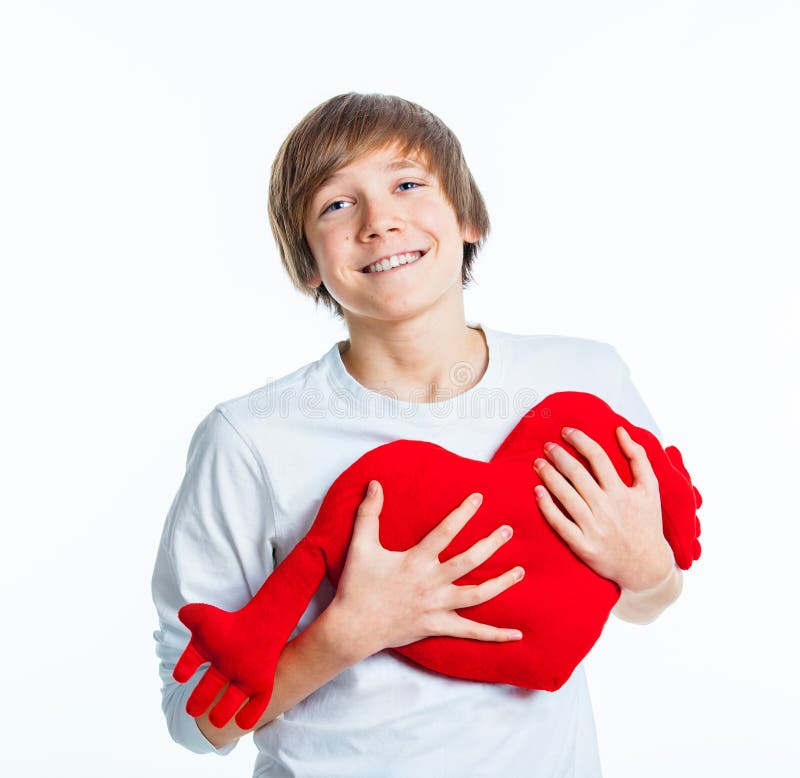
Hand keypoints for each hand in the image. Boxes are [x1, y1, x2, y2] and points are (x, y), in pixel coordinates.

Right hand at [331, 481, 524, 656]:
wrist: (352, 628)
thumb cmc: (357, 586)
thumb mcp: (360, 546)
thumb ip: (369, 513)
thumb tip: (375, 484)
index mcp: (415, 561)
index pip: (445, 532)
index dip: (463, 513)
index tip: (479, 497)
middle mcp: (431, 583)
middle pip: (469, 562)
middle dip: (491, 545)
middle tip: (508, 531)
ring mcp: (437, 607)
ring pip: (477, 596)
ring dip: (501, 584)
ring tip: (520, 572)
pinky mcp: (438, 627)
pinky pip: (471, 632)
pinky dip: (494, 635)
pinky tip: (516, 634)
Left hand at [533, 425, 673, 592]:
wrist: (647, 566)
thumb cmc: (647, 523)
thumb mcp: (650, 489)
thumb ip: (638, 457)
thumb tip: (620, 431)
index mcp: (623, 492)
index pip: (597, 457)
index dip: (580, 440)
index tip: (566, 432)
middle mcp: (607, 508)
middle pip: (577, 474)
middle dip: (559, 455)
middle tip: (547, 446)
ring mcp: (594, 528)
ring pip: (565, 496)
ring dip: (548, 476)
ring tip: (537, 463)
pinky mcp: (583, 546)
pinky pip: (560, 523)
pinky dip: (547, 506)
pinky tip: (537, 491)